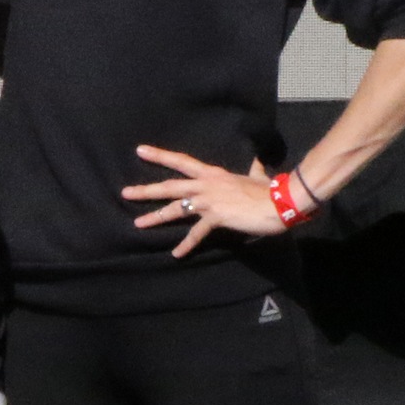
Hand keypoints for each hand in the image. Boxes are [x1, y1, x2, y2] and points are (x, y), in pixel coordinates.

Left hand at [122, 145, 297, 256]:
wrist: (279, 201)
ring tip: (138, 223)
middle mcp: (206, 184)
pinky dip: (186, 245)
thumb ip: (253, 169)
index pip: (181, 161)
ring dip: (155, 217)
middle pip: (170, 186)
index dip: (160, 155)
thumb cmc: (269, 189)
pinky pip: (196, 233)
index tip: (140, 151)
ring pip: (175, 208)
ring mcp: (209, 200)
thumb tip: (257, 162)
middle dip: (146, 190)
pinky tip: (176, 254)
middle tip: (125, 192)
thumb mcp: (258, 175)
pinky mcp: (216, 217)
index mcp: (212, 173)